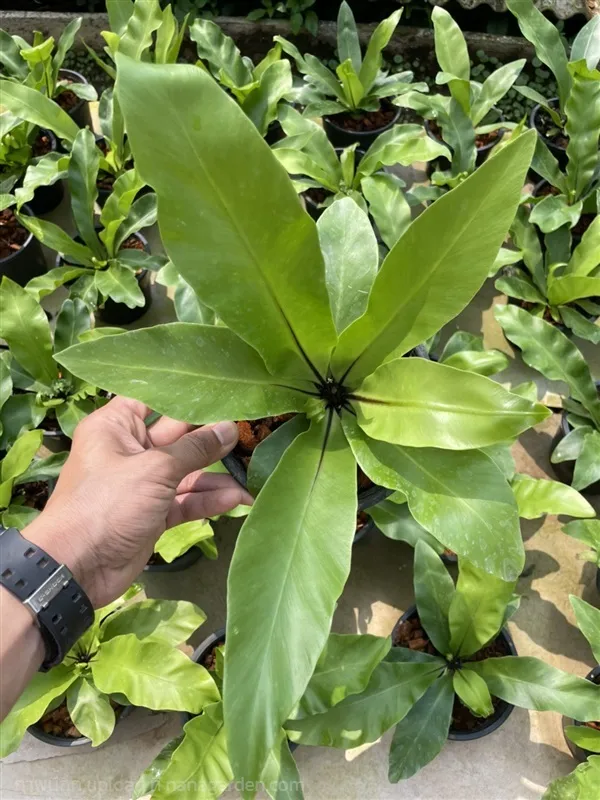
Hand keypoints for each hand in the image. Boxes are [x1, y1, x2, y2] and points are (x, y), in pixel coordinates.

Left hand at [23, 397, 251, 607]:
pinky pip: (185, 500)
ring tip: (249, 473)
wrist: (77, 567)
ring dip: (215, 475)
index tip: (223, 391)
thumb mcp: (155, 469)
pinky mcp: (153, 513)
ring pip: (186, 471)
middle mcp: (129, 450)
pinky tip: (235, 498)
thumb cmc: (108, 503)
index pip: (153, 399)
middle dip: (211, 437)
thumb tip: (230, 429)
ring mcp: (142, 483)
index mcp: (116, 427)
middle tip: (248, 432)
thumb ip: (196, 449)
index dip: (186, 395)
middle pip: (177, 436)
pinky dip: (207, 500)